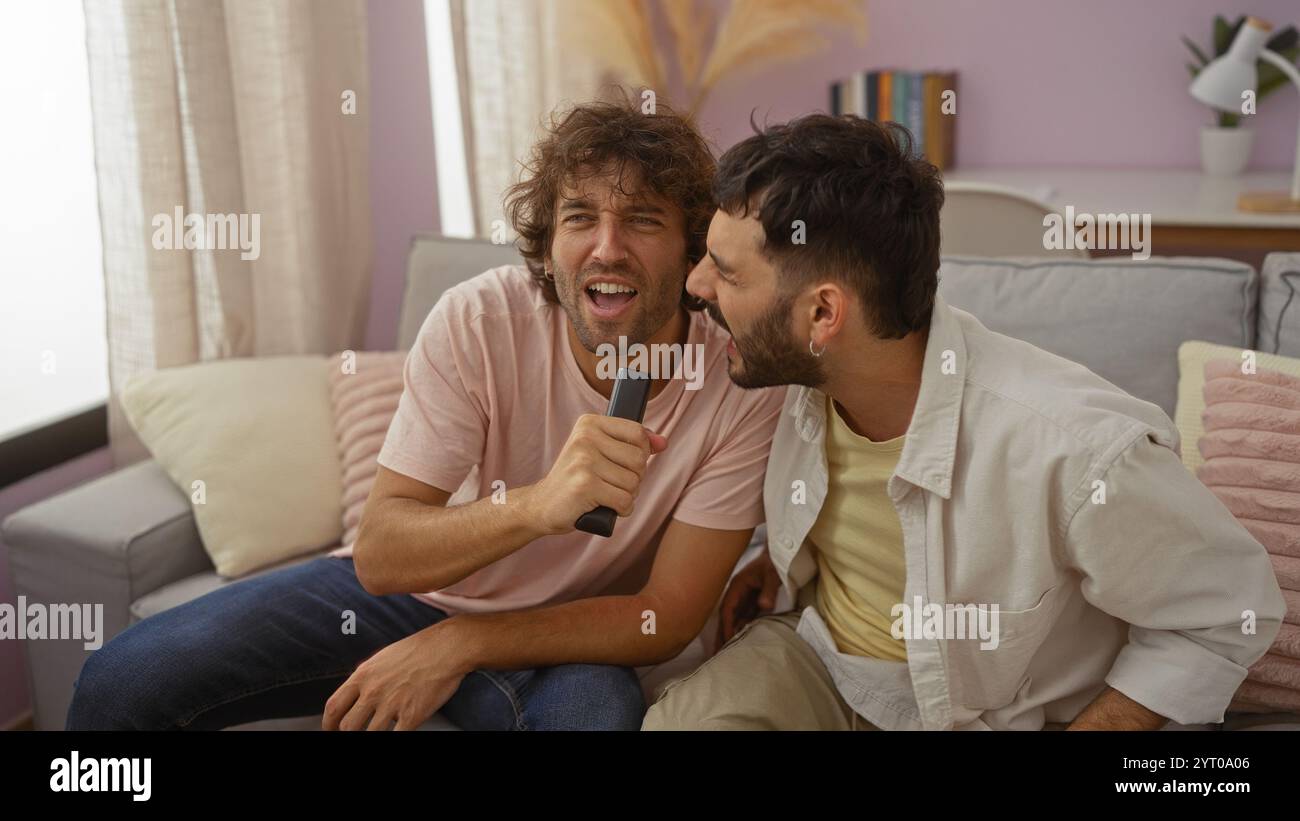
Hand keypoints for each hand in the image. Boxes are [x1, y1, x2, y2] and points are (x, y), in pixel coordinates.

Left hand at [322, 623, 469, 730]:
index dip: (328, 724)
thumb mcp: (383, 657)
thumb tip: (357, 693)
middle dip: (348, 735)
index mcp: (363, 675)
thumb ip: (368, 677)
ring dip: (371, 737)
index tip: (331, 730)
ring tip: (379, 731)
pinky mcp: (411, 715)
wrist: (448, 647)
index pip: (333, 707)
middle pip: (348, 726)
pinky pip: (395, 738)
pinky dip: (393, 740)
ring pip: (369, 735)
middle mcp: (373, 691)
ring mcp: (392, 704)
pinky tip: (398, 733)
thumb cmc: (421, 649)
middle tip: (353, 736)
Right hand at [525, 413, 667, 535]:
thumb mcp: (601, 452)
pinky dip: (620, 509)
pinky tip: (604, 506)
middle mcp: (585, 437)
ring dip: (625, 495)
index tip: (622, 463)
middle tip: (610, 482)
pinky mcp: (585, 486)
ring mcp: (584, 461)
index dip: (640, 453)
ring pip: (633, 482)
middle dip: (633, 478)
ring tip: (604, 494)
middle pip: (639, 459)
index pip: (638, 433)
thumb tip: (663, 442)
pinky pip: (624, 500)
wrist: (542, 505)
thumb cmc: (576, 478)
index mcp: (589, 423)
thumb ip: (633, 444)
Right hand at [715, 550, 780, 651]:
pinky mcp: (751, 601)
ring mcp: (744, 598)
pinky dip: (739, 630)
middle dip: (720, 635)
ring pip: (733, 619)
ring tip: (722, 654)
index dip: (726, 625)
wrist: (778, 554)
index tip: (726, 641)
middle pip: (725, 617)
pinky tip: (736, 643)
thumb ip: (769, 589)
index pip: (728, 609)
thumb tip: (764, 605)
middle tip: (714, 655)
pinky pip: (743, 618)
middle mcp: (737, 593)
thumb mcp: (773, 574)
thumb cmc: (774, 562)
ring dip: (728, 635)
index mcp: (738, 585)